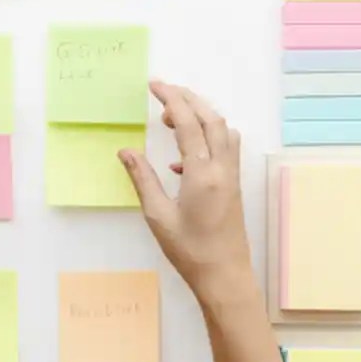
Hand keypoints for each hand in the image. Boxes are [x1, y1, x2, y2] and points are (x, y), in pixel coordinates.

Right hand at [118, 81, 252, 306]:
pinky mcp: (234, 186)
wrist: (225, 276)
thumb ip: (142, 178)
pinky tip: (183, 158)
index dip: (172, 100)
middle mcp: (222, 169)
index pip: (188, 123)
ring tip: (174, 118)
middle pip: (211, 118)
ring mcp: (232, 176)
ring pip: (223, 130)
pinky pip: (225, 148)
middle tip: (164, 92)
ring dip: (202, 115)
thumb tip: (126, 151)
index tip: (155, 85)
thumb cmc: (189, 250)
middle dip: (188, 99)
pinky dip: (208, 138)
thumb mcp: (157, 215)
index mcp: (202, 173)